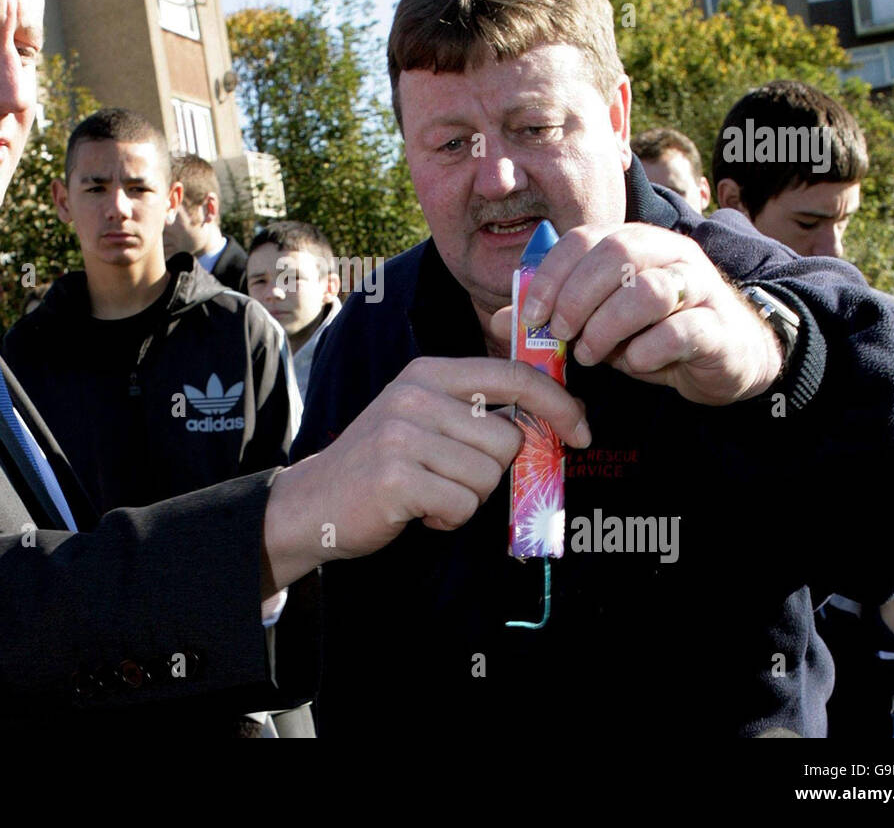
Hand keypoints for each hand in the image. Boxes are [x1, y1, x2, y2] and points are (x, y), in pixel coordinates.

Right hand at [261, 356, 589, 592]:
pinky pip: (462, 506)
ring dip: (467, 497)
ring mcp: (402, 435)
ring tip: (429, 492)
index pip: (514, 375)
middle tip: (450, 476)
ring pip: (488, 476)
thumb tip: (557, 420)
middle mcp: (415, 395)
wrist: (312, 503)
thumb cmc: (381, 463)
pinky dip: (447, 519)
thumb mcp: (424, 416)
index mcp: (429, 373)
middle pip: (507, 439)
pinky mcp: (395, 477)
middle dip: (491, 471)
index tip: (582, 432)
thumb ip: (478, 410)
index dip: (558, 403)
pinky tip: (417, 510)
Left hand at [491, 223, 783, 405]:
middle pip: (617, 255)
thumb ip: (553, 317)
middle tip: (559, 333)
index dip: (551, 275)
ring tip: (589, 354)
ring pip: (648, 291)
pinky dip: (647, 351)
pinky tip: (634, 363)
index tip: (531, 315)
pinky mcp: (718, 326)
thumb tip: (500, 321)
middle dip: (576, 297)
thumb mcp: (597, 323)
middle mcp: (669, 253)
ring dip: (607, 327)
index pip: (584, 239)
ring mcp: (699, 286)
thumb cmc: (653, 334)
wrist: (726, 357)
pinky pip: (680, 331)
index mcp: (634, 242)